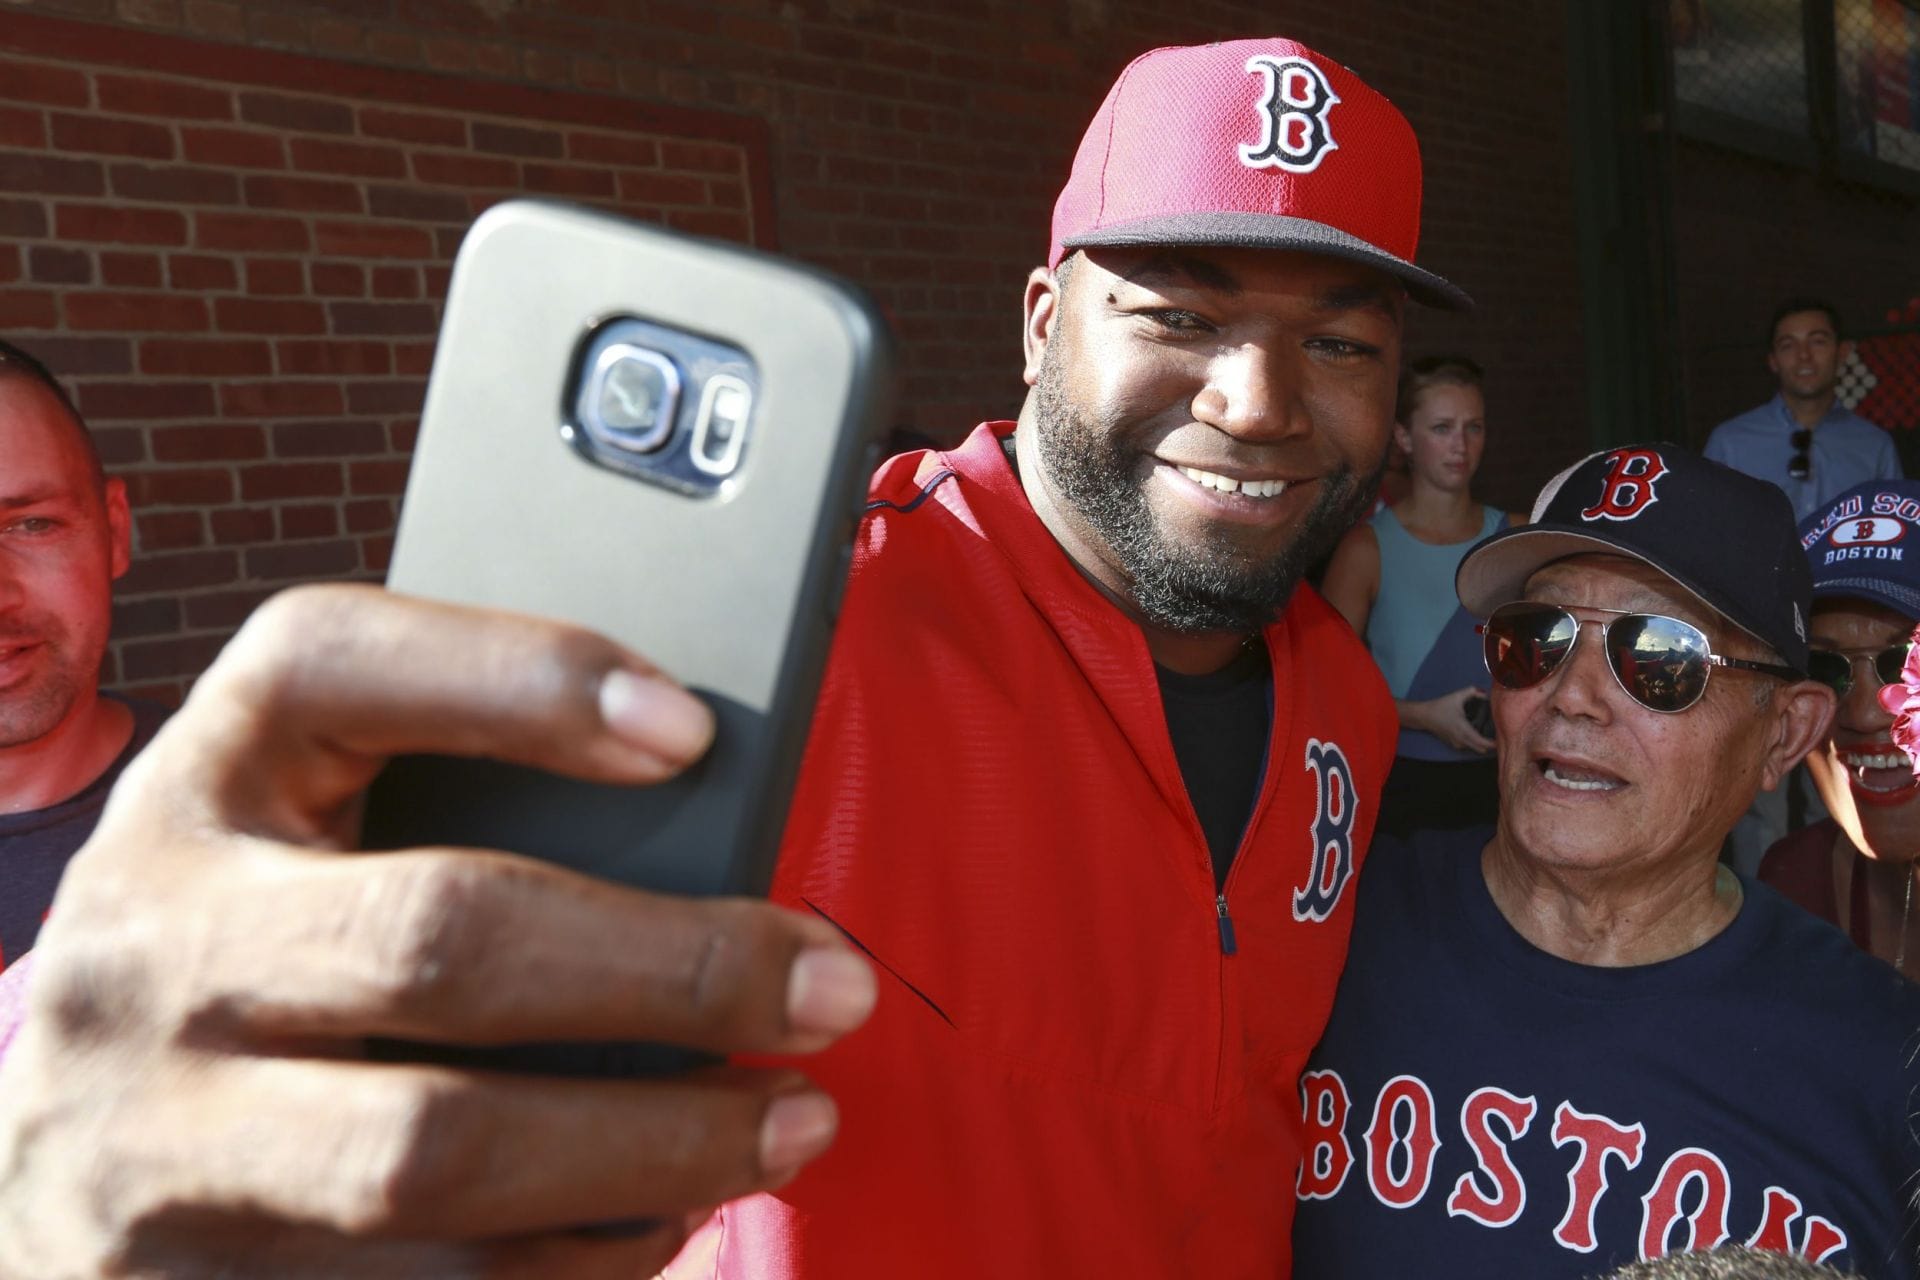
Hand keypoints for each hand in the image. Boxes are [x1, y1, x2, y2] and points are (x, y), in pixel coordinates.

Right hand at [0, 585, 875, 1278]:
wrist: (55, 1176)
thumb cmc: (247, 969)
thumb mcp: (305, 845)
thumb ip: (460, 804)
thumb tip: (701, 820)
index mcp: (195, 790)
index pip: (330, 663)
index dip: (520, 676)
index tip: (693, 732)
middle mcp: (146, 951)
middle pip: (441, 937)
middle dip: (676, 967)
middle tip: (831, 986)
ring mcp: (150, 1140)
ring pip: (440, 1153)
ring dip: (662, 1147)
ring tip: (792, 1121)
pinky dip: (583, 1260)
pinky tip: (666, 1215)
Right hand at [1407, 685, 1495, 754]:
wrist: (1424, 716)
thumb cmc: (1440, 707)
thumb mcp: (1457, 696)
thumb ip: (1473, 692)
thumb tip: (1485, 693)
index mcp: (1464, 730)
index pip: (1483, 743)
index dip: (1494, 743)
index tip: (1502, 738)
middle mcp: (1462, 740)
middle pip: (1482, 749)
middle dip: (1491, 745)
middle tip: (1498, 735)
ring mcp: (1457, 744)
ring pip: (1476, 749)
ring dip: (1483, 744)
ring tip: (1490, 734)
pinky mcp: (1454, 745)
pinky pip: (1469, 747)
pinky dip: (1475, 743)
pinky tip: (1478, 733)